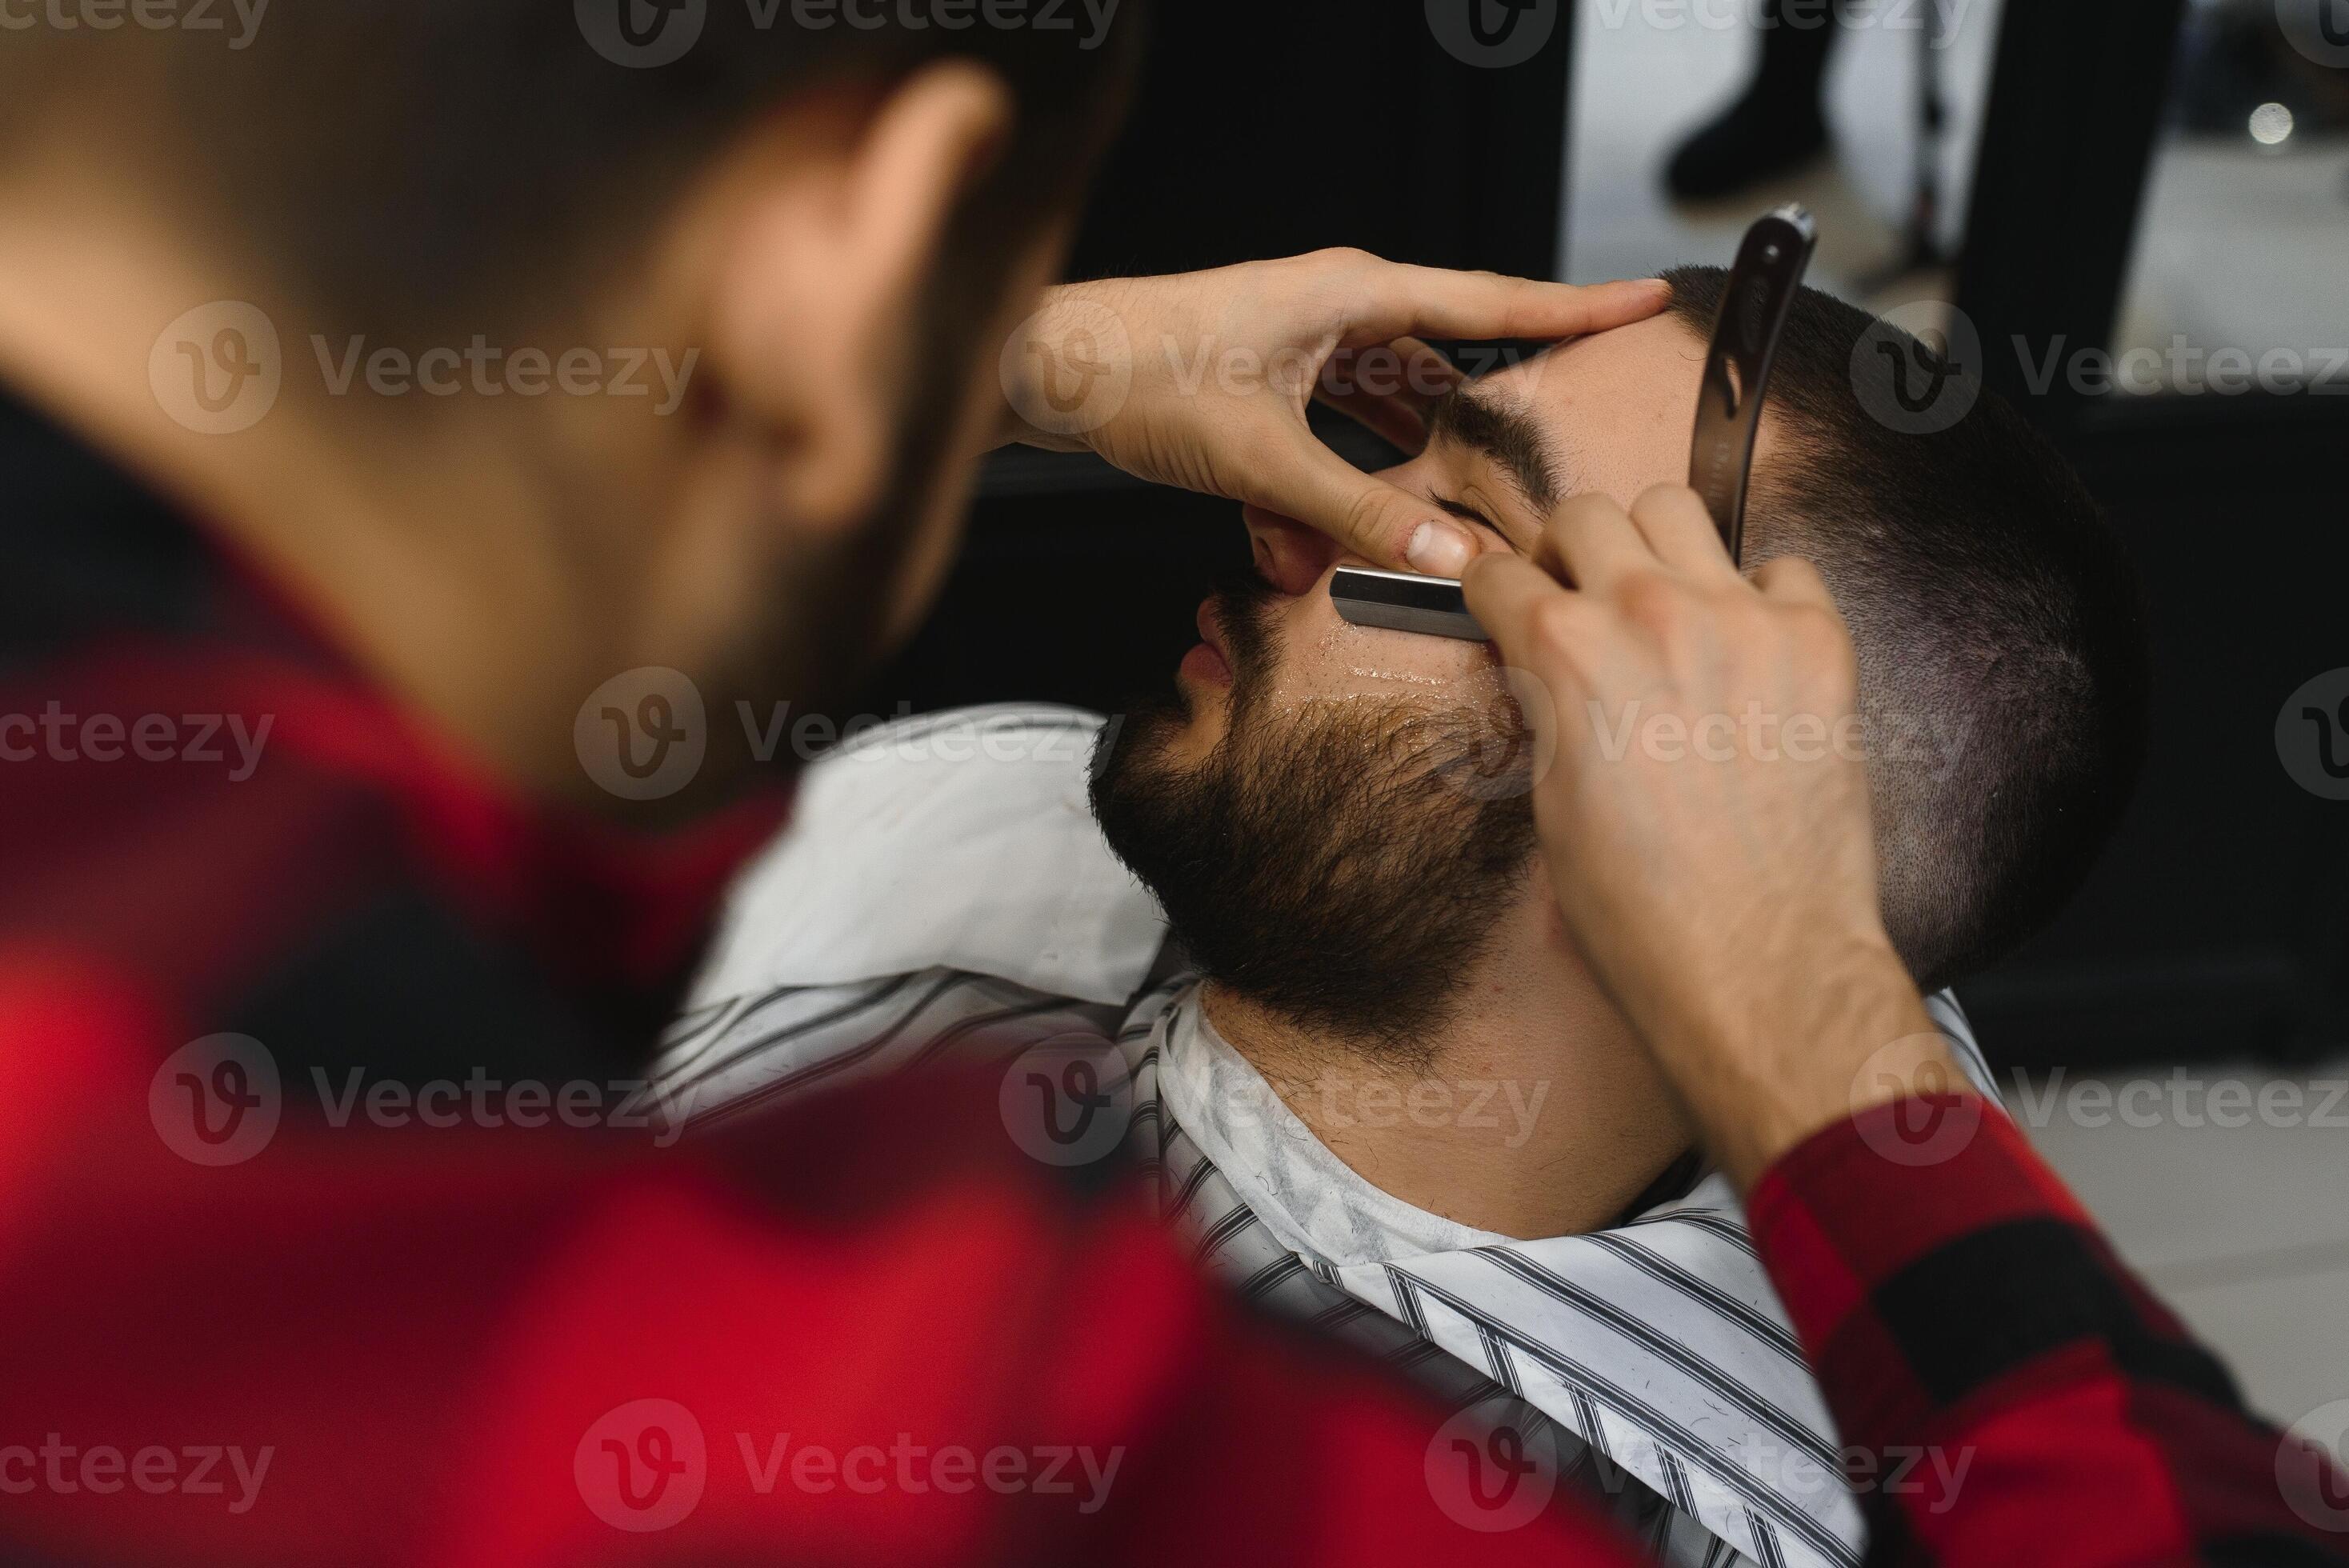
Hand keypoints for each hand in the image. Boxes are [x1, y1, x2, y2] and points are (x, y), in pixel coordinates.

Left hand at [999, 251, 1669, 574]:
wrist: (1043, 377)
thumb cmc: (1139, 377)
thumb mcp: (1263, 460)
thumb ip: (1360, 514)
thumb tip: (1447, 557)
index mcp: (1353, 295)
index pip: (1493, 300)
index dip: (1576, 309)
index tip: (1647, 301)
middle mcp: (1335, 310)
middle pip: (1436, 381)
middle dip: (1455, 448)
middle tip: (1506, 489)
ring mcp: (1299, 349)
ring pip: (1372, 429)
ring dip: (1366, 495)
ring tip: (1356, 547)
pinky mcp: (1265, 386)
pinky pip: (1322, 447)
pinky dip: (1311, 502)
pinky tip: (1284, 552)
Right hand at [1462, 486, 1955, 1186]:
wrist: (1756, 962)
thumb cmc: (1643, 912)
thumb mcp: (1547, 799)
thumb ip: (1545, 703)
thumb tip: (1545, 667)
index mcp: (1563, 654)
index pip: (1500, 571)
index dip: (1496, 595)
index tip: (1509, 607)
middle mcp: (1649, 613)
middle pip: (1589, 513)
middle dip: (1571, 553)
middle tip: (1582, 598)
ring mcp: (1741, 617)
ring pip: (1677, 509)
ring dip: (1656, 548)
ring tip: (1663, 603)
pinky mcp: (1816, 641)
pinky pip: (1782, 567)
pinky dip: (1758, 593)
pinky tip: (1747, 648)